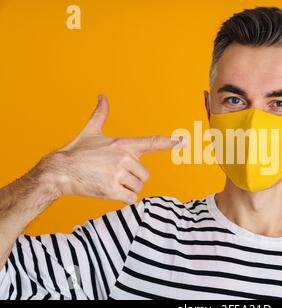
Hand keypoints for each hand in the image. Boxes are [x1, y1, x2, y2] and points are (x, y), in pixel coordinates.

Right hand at [42, 95, 184, 204]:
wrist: (60, 171)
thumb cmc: (77, 152)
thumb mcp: (91, 131)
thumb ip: (101, 114)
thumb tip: (102, 96)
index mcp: (124, 144)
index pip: (152, 142)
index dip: (169, 142)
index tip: (183, 141)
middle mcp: (124, 157)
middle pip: (145, 175)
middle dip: (134, 178)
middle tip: (115, 175)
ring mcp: (118, 174)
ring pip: (138, 188)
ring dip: (127, 189)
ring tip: (110, 182)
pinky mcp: (112, 189)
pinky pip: (131, 199)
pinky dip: (123, 198)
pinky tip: (110, 192)